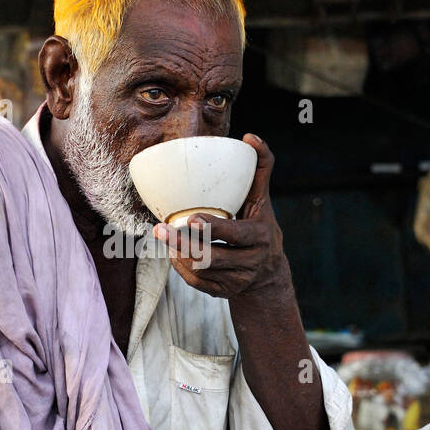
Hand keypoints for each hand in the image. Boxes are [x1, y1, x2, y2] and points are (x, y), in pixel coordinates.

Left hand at [153, 134, 284, 299]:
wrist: (268, 273)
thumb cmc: (259, 224)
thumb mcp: (262, 199)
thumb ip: (260, 168)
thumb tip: (250, 137)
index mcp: (259, 236)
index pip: (234, 235)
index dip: (212, 229)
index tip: (190, 218)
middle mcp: (251, 261)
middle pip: (213, 258)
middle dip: (185, 244)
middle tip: (161, 230)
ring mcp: (237, 280)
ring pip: (201, 271)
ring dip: (179, 254)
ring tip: (163, 236)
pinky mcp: (224, 292)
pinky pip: (197, 283)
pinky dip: (182, 268)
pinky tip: (173, 252)